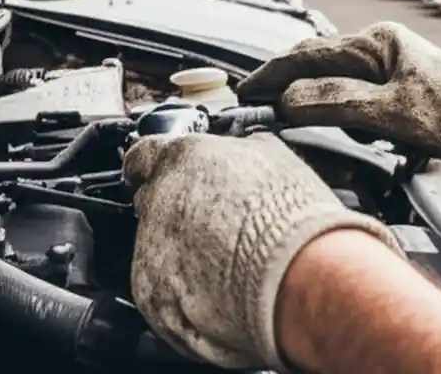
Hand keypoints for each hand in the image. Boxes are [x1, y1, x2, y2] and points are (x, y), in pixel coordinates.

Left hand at [123, 132, 398, 369]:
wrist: (298, 276)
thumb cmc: (293, 217)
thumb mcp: (272, 155)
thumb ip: (239, 149)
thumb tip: (238, 148)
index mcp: (182, 157)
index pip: (141, 155)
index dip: (149, 167)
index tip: (152, 176)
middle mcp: (157, 199)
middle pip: (149, 201)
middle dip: (171, 210)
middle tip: (210, 224)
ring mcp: (149, 247)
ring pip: (154, 246)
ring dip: (179, 251)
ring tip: (224, 262)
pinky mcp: (149, 291)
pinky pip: (158, 285)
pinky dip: (179, 288)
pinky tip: (216, 287)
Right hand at [238, 22, 440, 201]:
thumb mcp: (389, 112)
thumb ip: (335, 102)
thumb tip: (289, 100)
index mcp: (379, 42)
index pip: (310, 54)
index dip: (274, 73)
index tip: (248, 90)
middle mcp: (383, 50)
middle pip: (321, 67)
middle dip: (293, 90)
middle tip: (261, 108)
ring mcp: (393, 72)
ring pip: (340, 89)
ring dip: (331, 111)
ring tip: (328, 130)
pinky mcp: (402, 97)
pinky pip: (362, 107)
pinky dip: (356, 124)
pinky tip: (373, 141)